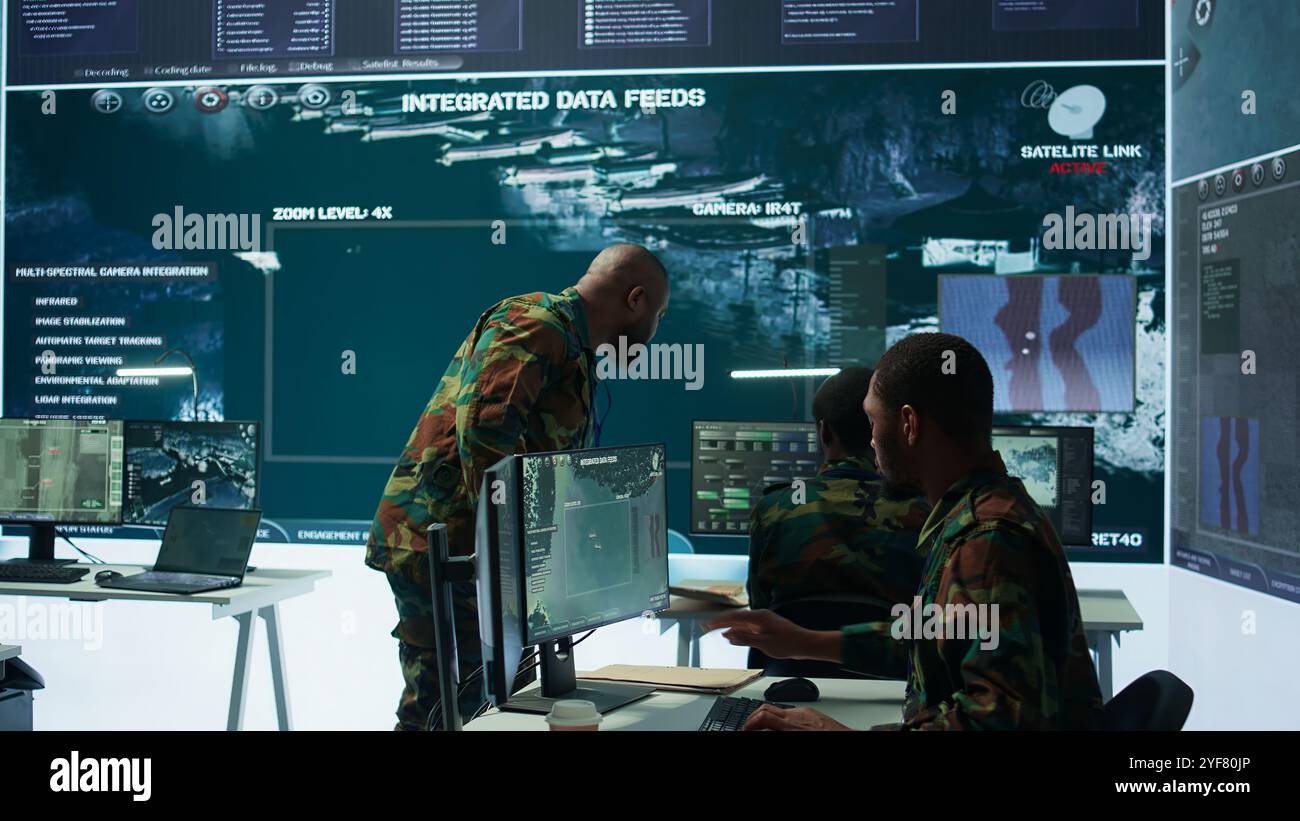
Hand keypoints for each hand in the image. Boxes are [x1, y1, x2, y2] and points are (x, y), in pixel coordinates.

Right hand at [703, 609, 831, 660]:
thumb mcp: (764, 643)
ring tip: (716, 631)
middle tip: (706, 627)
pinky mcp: (765, 627)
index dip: (718, 621)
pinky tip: (733, 636)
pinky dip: (738, 631)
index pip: (733, 617)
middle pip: (735, 618)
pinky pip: (748, 627)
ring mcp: (762, 621)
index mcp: (758, 617)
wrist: (805, 644)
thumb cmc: (788, 643)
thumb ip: (745, 639)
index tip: (707, 625)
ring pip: (741, 623)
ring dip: (729, 627)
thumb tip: (728, 635)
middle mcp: (759, 616)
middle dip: (720, 622)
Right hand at [743, 704, 852, 731]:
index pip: (763, 717)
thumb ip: (778, 734)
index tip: (745, 730)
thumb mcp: (794, 738)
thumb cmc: (828, 740)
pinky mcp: (812, 712)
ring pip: (778, 709)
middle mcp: (797, 716)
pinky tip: (784, 727)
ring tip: (763, 728)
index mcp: (792, 727)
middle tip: (749, 728)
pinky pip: (792, 712)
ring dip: (767, 717)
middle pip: (766, 708)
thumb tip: (765, 732)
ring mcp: (805, 712)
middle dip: (753, 718)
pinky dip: (782, 719)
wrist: (849, 738)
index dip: (749, 723)